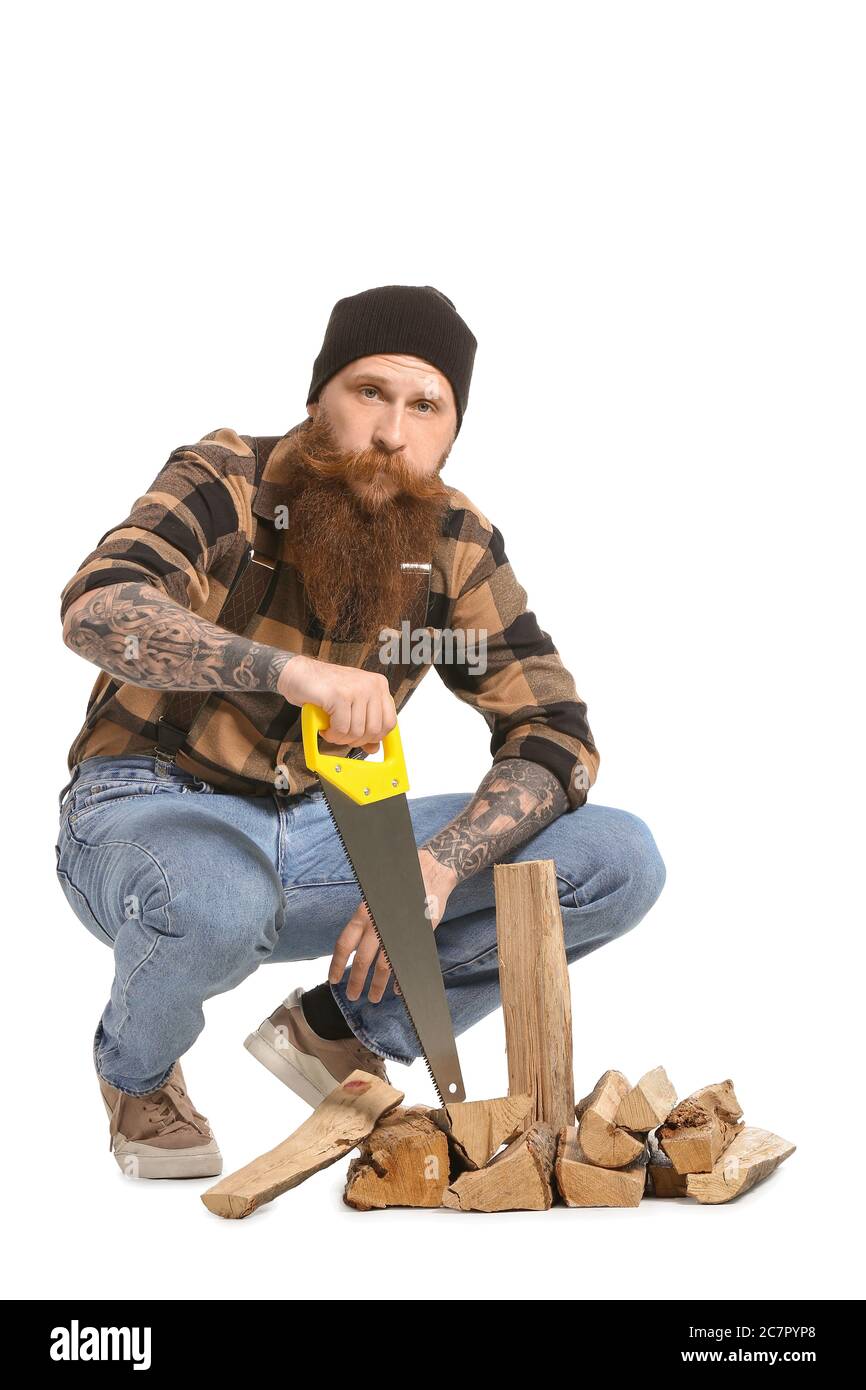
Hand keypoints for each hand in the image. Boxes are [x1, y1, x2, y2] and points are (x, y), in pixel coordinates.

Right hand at [277, 655, 395, 751]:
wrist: (298, 674)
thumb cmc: (324, 687)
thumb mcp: (351, 705)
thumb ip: (365, 724)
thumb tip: (374, 748)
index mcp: (378, 685)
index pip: (390, 722)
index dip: (376, 737)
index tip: (365, 740)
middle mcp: (370, 685)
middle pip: (374, 730)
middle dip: (356, 740)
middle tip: (343, 735)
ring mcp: (356, 689)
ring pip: (357, 732)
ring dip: (341, 738)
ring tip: (331, 729)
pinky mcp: (339, 696)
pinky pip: (341, 729)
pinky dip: (332, 734)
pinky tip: (326, 727)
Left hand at [327, 849, 456, 1003]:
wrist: (428, 871)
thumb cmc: (398, 886)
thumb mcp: (375, 900)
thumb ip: (366, 922)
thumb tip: (353, 946)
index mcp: (364, 912)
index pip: (344, 943)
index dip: (337, 964)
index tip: (333, 980)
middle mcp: (377, 922)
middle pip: (362, 959)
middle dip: (356, 981)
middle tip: (353, 997)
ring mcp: (397, 930)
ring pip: (384, 965)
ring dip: (378, 985)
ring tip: (374, 998)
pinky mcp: (416, 934)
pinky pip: (405, 961)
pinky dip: (401, 978)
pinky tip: (398, 990)